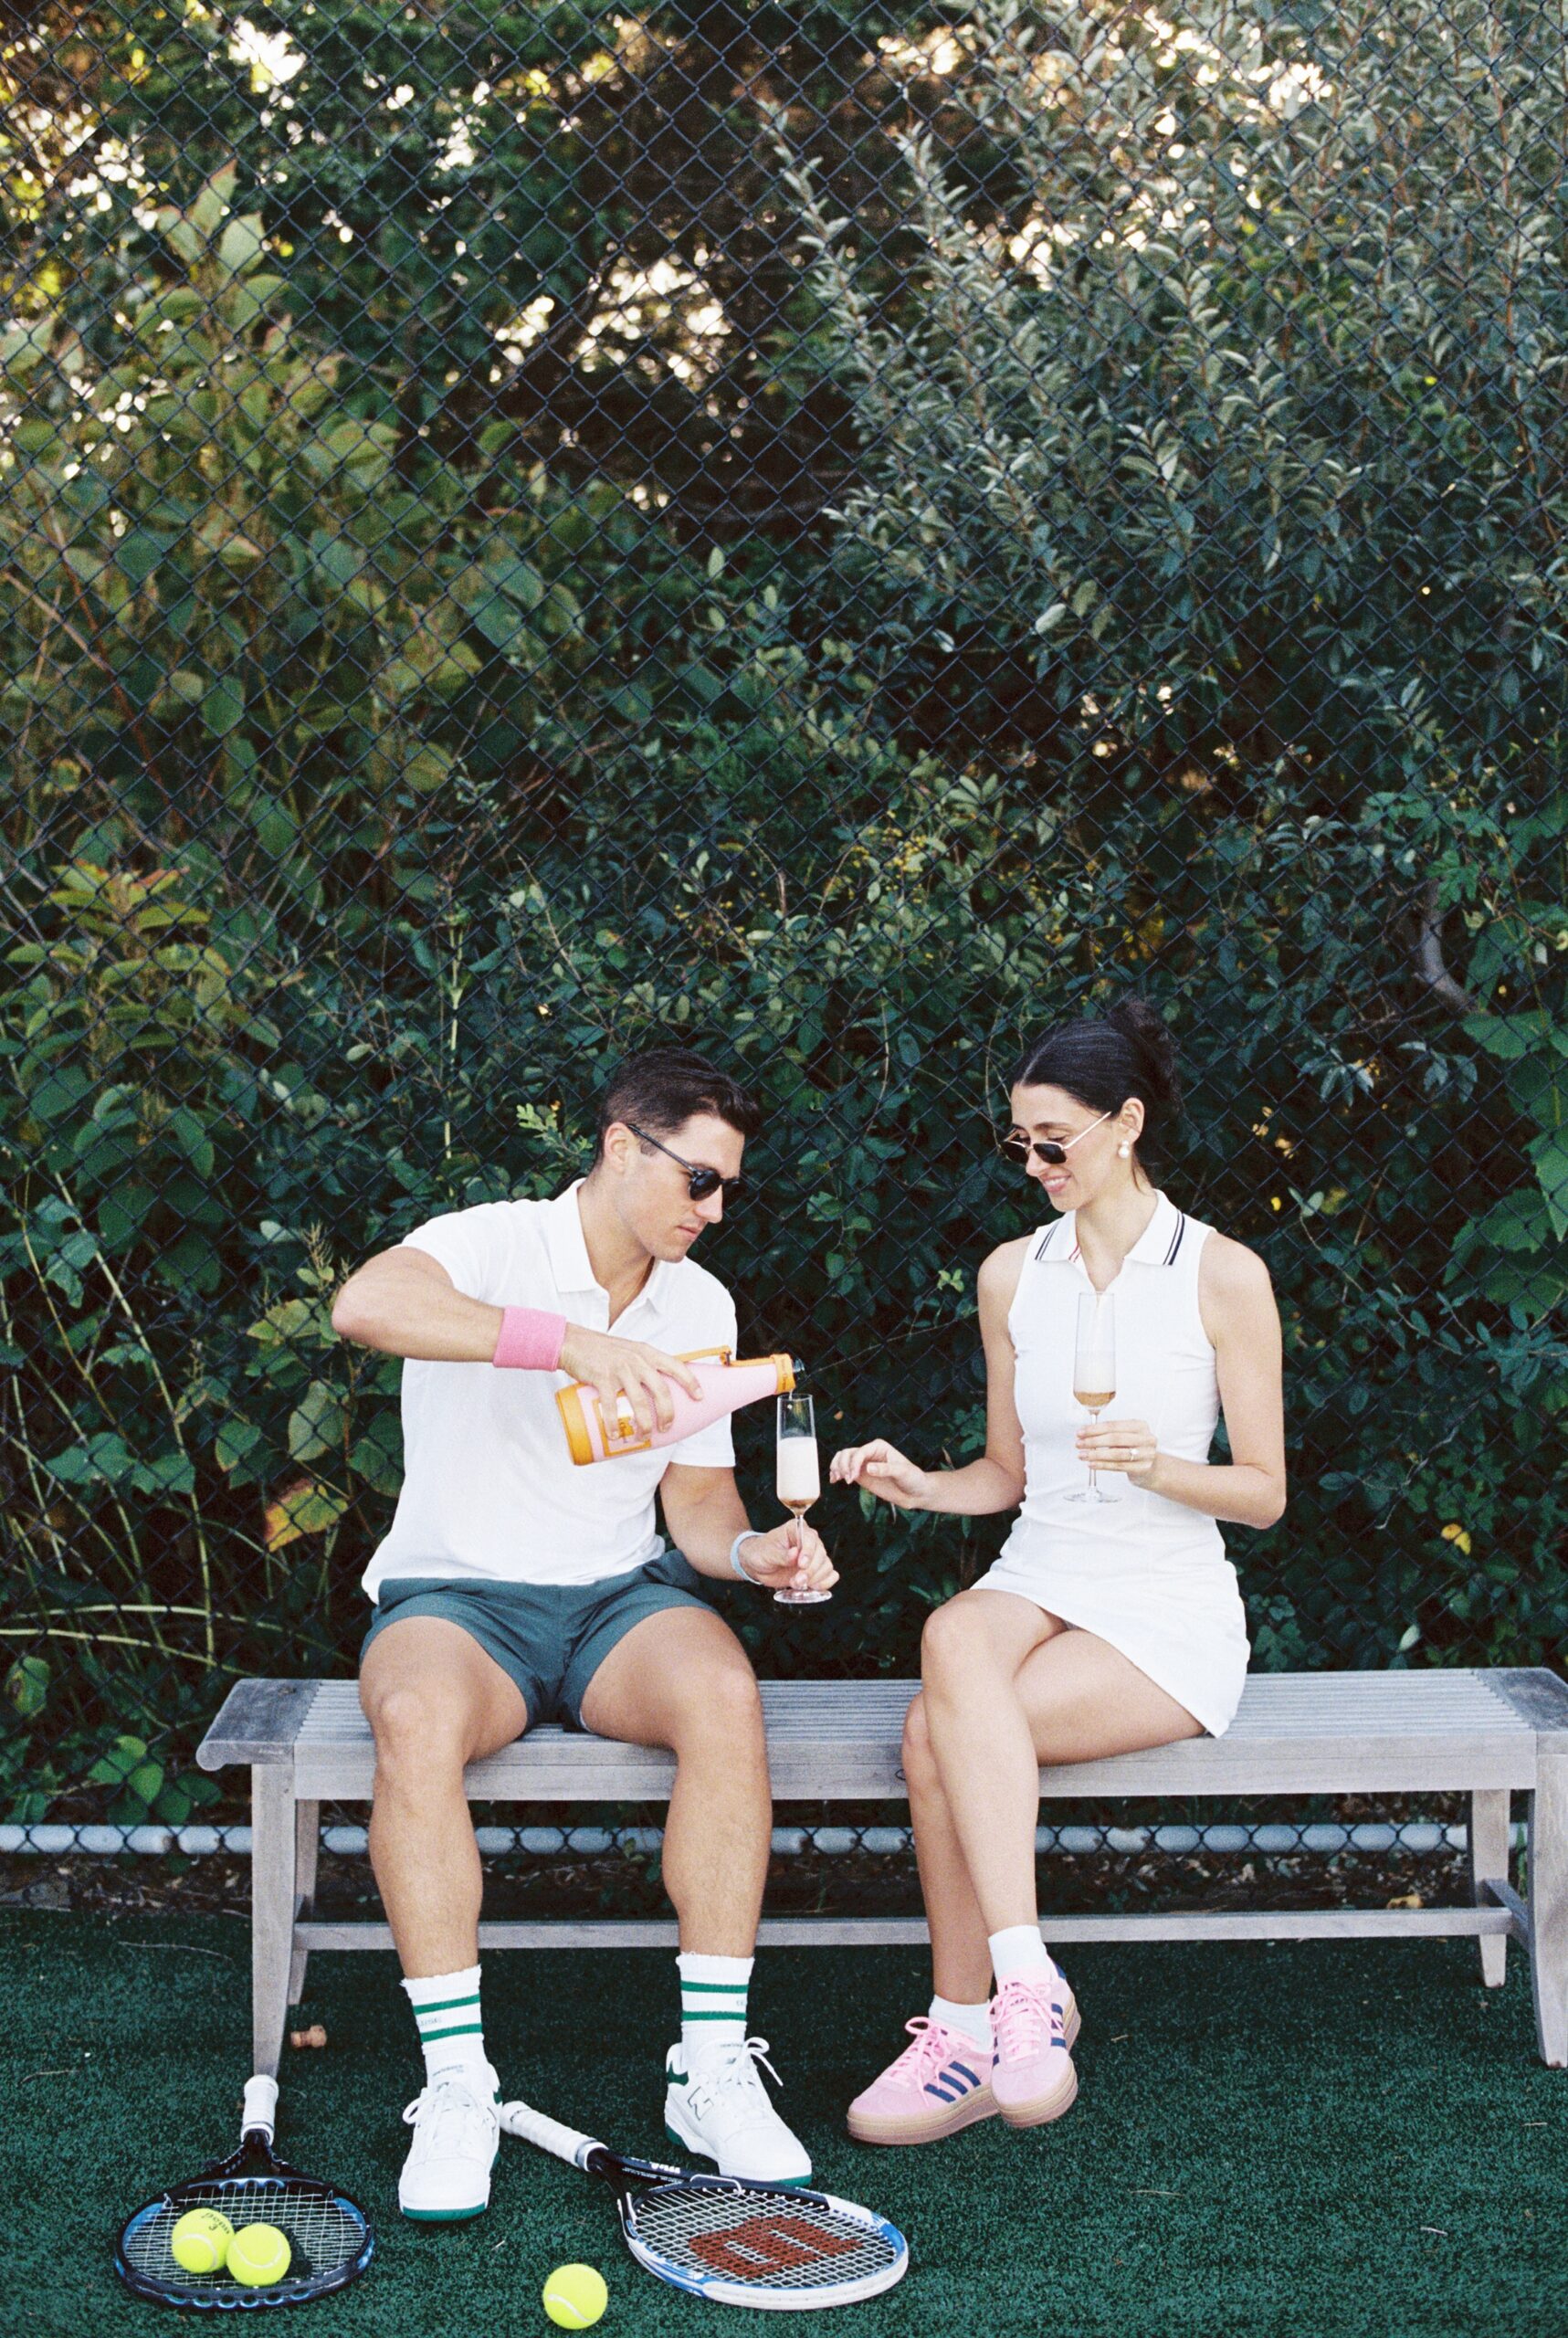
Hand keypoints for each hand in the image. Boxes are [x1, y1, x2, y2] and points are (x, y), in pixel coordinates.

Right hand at [556, 1324, 702, 1435]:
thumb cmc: (605, 1351)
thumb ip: (644, 1366)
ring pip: (639, 1402)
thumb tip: (657, 1392)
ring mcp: (620, 1370)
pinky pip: (610, 1406)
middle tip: (666, 1427)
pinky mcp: (602, 1379)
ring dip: (644, 1423)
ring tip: (644, 1435)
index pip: (676, 1366)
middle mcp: (637, 1361)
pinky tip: (615, 1435)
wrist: (575, 1342)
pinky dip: (613, 1424)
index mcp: (647, 1353)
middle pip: (661, 1390)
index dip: (690, 1382)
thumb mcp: (631, 1351)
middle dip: (668, 1413)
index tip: (700, 1397)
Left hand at [735, 1520, 837, 1596]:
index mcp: (796, 1530)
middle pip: (821, 1554)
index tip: (801, 1565)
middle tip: (797, 1581)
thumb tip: (794, 1554)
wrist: (758, 1565)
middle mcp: (809, 1541)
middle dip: (810, 1570)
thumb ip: (781, 1555)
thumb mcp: (767, 1553)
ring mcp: (814, 1556)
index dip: (808, 1552)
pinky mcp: (816, 1570)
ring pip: (827, 1566)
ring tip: (797, 1584)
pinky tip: (811, 1587)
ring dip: (815, 1579)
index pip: (810, 1537)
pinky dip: (824, 1583)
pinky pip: (831, 1576)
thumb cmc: (761, 1553)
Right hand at [829, 1439, 932, 1509]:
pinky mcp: (861, 1474)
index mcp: (879, 1447)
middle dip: (843, 1465)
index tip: (853, 1478)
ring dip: (836, 1467)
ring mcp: (864, 1464)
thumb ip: (885, 1469)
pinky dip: (836, 1473)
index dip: (853, 1463)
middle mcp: (869, 1452)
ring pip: (842, 1459)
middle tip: (848, 1480)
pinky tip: (834, 1480)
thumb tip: (868, 1467)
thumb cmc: (913, 1479)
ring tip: (837, 1479)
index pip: (859, 1451)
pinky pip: (844, 1470)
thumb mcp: (903, 1473)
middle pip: (847, 1453)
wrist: (915, 1492)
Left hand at [1075, 1417, 1158, 1485]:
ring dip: (1096, 1455)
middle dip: (1093, 1441)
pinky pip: (1119, 1466)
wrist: (1152, 1467)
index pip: (1114, 1425)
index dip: (1095, 1429)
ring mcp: (1146, 1454)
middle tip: (1079, 1444)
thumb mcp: (1126, 1436)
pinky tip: (1092, 1464)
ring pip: (1116, 1454)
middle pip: (1115, 1439)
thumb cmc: (1135, 1448)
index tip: (1081, 1432)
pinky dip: (1103, 1465)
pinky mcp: (1143, 1468)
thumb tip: (1085, 1434)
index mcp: (1140, 1425)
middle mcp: (1145, 1438)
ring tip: (1083, 1455)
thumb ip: (1109, 1433)